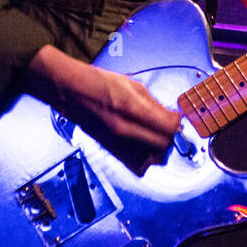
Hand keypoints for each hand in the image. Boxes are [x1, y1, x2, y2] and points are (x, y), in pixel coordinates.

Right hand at [28, 49, 180, 175]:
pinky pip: (135, 164)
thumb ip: (154, 104)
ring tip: (156, 136)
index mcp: (131, 108)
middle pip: (162, 146)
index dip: (177, 124)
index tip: (176, 118)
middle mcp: (124, 130)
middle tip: (168, 126)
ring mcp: (116, 142)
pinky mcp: (109, 149)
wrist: (69, 90)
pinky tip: (143, 144)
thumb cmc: (98, 82)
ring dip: (158, 150)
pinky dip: (144, 158)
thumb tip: (171, 117)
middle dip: (170, 137)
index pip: (168, 128)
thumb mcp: (132, 85)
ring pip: (150, 160)